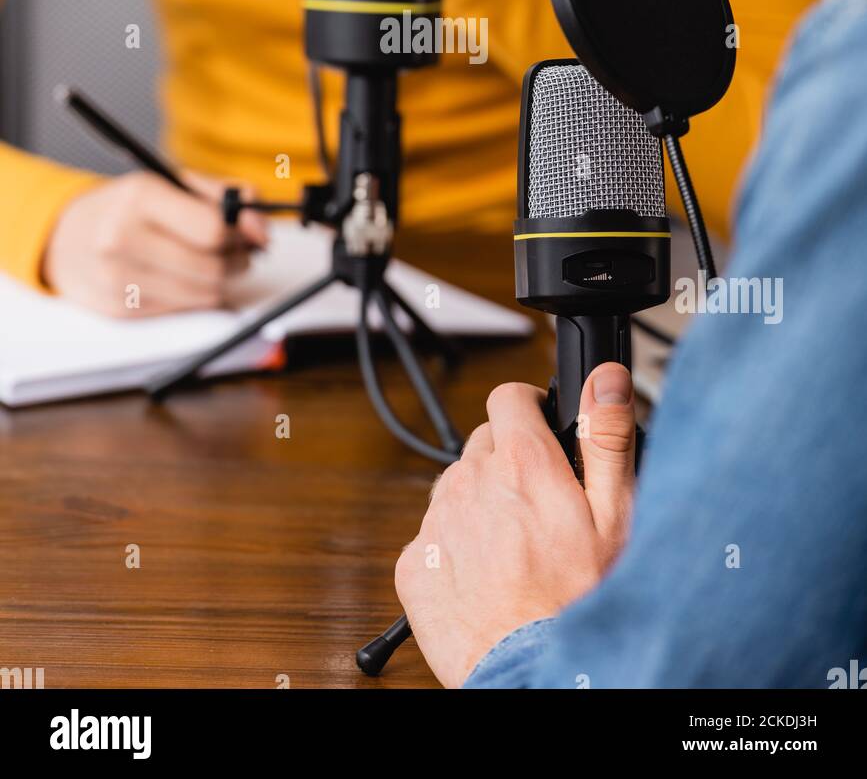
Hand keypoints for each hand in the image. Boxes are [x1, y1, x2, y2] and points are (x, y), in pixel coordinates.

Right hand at [41, 170, 268, 317]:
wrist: (65, 238)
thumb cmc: (129, 207)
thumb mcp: (171, 183)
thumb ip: (222, 194)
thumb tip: (261, 221)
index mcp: (140, 198)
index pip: (212, 230)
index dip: (243, 233)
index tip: (252, 230)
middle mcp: (123, 239)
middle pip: (212, 268)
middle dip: (239, 260)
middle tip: (241, 249)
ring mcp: (119, 279)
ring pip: (203, 295)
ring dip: (222, 281)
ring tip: (216, 262)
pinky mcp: (121, 310)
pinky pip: (183, 310)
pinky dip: (196, 296)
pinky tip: (186, 277)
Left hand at [395, 365, 635, 687]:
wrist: (534, 678)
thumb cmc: (581, 605)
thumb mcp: (617, 518)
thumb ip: (607, 438)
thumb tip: (605, 378)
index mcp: (522, 465)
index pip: (508, 397)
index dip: (528, 407)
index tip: (541, 428)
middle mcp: (470, 483)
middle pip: (483, 446)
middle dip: (510, 464)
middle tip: (542, 509)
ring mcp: (435, 524)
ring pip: (456, 490)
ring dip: (481, 506)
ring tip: (517, 552)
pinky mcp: (411, 566)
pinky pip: (431, 537)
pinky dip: (453, 550)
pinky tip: (487, 579)